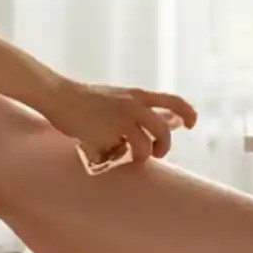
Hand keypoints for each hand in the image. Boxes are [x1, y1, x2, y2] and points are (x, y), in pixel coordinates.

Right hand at [42, 80, 198, 167]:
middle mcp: (133, 105)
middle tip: (157, 153)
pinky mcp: (109, 133)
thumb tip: (163, 122)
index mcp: (137, 95)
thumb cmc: (87, 100)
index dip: (187, 113)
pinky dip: (125, 157)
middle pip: (163, 129)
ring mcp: (122, 119)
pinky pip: (126, 152)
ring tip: (136, 158)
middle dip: (164, 145)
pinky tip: (114, 154)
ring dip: (145, 154)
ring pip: (147, 144)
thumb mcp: (118, 97)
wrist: (61, 97)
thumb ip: (138, 109)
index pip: (173, 101)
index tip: (191, 124)